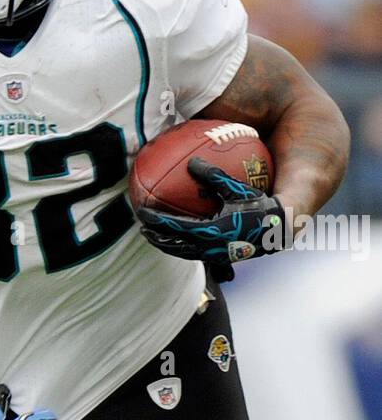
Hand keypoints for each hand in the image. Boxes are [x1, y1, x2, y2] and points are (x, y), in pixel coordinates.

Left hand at [137, 158, 287, 283]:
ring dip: (166, 245)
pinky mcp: (220, 257)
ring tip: (155, 236)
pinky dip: (182, 247)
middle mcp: (207, 247)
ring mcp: (213, 255)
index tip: (140, 211)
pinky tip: (179, 239)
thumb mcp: (236, 188)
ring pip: (182, 252)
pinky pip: (194, 253)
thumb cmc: (259, 205)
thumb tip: (192, 162)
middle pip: (172, 244)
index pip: (173, 226)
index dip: (155, 219)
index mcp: (208, 231)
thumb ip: (213, 176)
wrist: (277, 229)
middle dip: (155, 236)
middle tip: (141, 227)